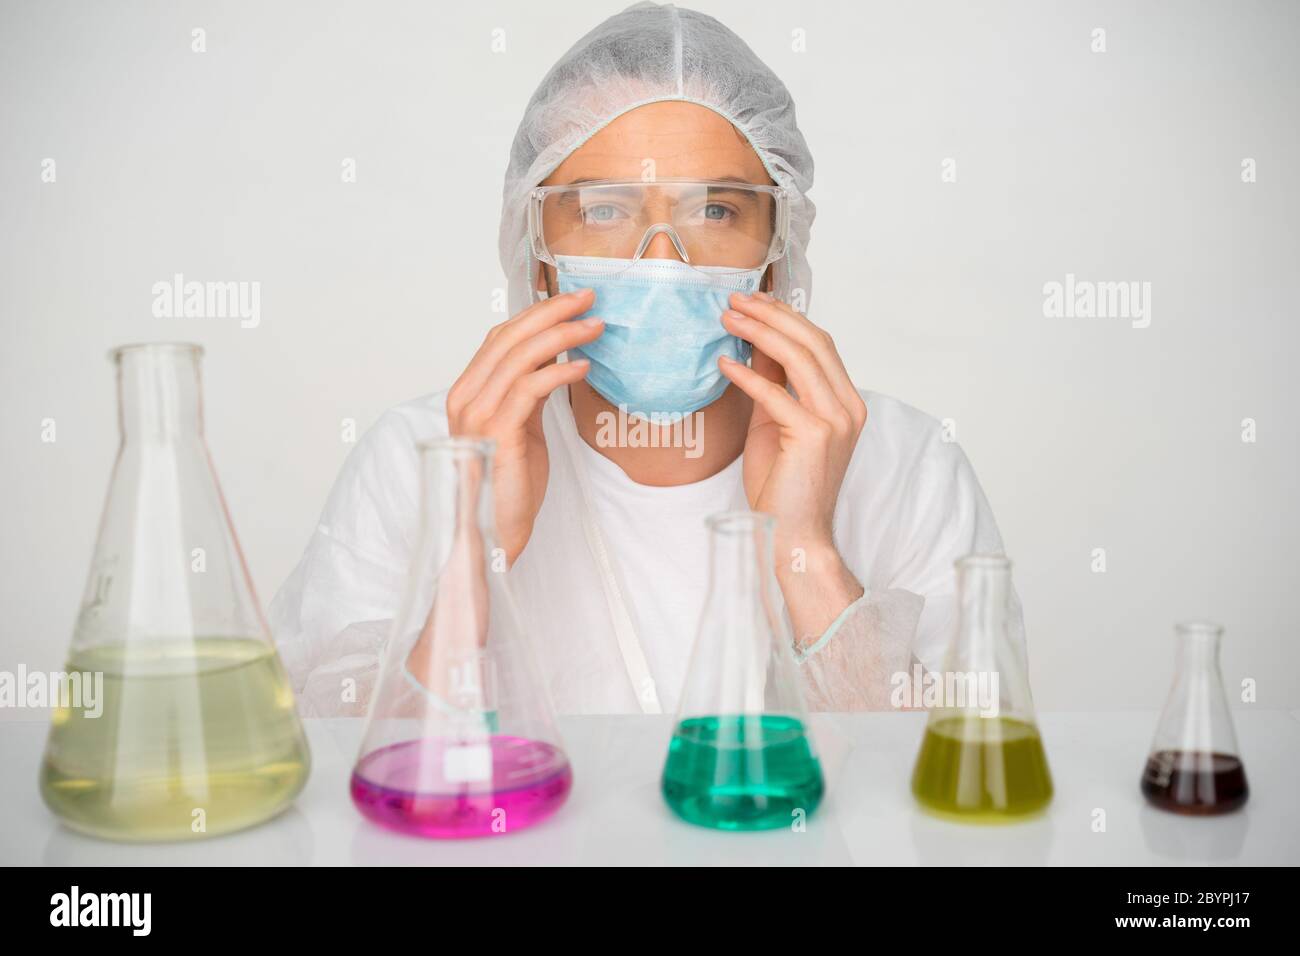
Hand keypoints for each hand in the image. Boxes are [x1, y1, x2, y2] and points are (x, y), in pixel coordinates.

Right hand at [446, 288, 601, 564]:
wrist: (492, 532)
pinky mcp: (498, 432)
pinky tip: (584, 366)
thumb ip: (528, 394)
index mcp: (468, 392)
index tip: (571, 300)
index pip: (501, 337)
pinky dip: (560, 371)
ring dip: (563, 335)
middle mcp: (467, 397)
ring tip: (596, 326)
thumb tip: (554, 360)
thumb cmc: (509, 485)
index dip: (536, 313)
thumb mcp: (521, 428)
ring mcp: (479, 414)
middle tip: (588, 298)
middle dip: (552, 311)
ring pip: (522, 356)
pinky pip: (531, 388)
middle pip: (511, 337)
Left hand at [718, 292, 867, 642]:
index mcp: (846, 401)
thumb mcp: (775, 422)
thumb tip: (756, 342)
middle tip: (734, 301)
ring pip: (799, 358)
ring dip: (759, 333)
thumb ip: (773, 383)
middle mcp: (848, 407)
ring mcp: (836, 420)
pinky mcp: (815, 436)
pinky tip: (722, 364)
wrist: (793, 535)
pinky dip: (746, 375)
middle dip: (771, 315)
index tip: (753, 301)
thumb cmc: (783, 485)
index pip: (820, 344)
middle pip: (813, 342)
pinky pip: (775, 394)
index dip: (786, 317)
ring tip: (727, 319)